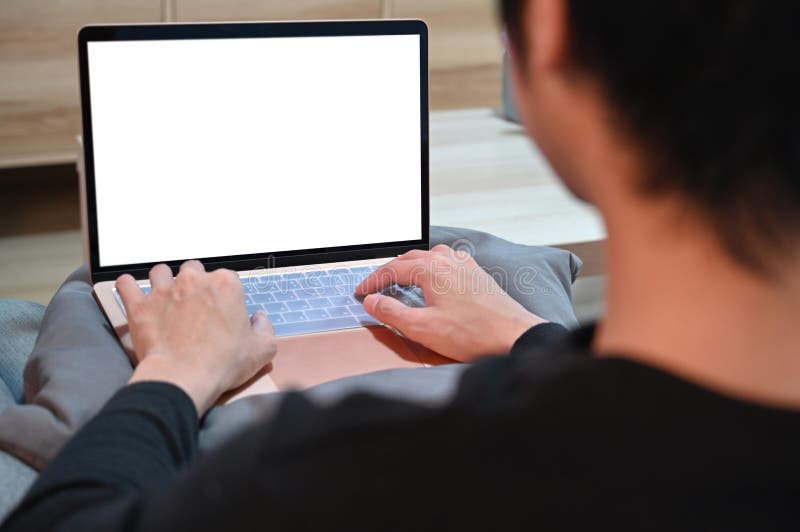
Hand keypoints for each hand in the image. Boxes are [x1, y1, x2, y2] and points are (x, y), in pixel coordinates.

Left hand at [116, 260, 276, 414]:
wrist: (183, 379)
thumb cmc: (222, 365)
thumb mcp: (262, 350)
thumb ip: (265, 328)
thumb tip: (259, 319)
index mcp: (225, 285)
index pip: (226, 278)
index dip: (225, 295)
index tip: (222, 312)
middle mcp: (194, 281)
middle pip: (193, 270)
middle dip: (194, 285)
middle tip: (194, 308)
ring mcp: (164, 291)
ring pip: (160, 272)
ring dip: (163, 283)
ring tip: (165, 300)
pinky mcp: (139, 305)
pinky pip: (126, 284)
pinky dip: (128, 288)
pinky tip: (135, 297)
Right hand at [355, 245, 546, 361]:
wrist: (514, 336)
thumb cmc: (473, 333)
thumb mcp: (423, 327)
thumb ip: (392, 312)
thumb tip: (372, 302)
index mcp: (432, 268)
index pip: (392, 269)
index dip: (373, 281)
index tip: (362, 292)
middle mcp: (448, 260)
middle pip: (409, 259)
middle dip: (388, 272)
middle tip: (374, 288)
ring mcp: (465, 265)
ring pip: (428, 257)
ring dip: (410, 267)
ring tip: (399, 282)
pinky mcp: (477, 274)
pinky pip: (446, 263)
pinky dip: (430, 269)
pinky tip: (431, 283)